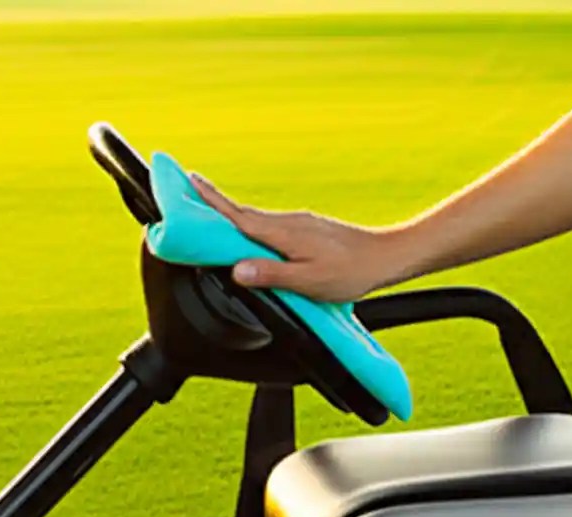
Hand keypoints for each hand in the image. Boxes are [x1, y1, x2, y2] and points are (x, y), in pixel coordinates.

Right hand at [190, 173, 412, 302]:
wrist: (386, 256)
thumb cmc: (351, 272)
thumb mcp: (309, 280)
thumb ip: (271, 275)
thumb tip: (236, 269)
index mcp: (282, 233)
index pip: (236, 215)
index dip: (209, 199)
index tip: (187, 181)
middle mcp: (286, 223)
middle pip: (239, 212)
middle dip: (211, 202)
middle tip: (184, 191)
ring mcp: (297, 224)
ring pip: (254, 219)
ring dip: (229, 215)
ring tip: (207, 216)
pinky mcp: (305, 230)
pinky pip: (267, 226)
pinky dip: (248, 226)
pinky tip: (247, 236)